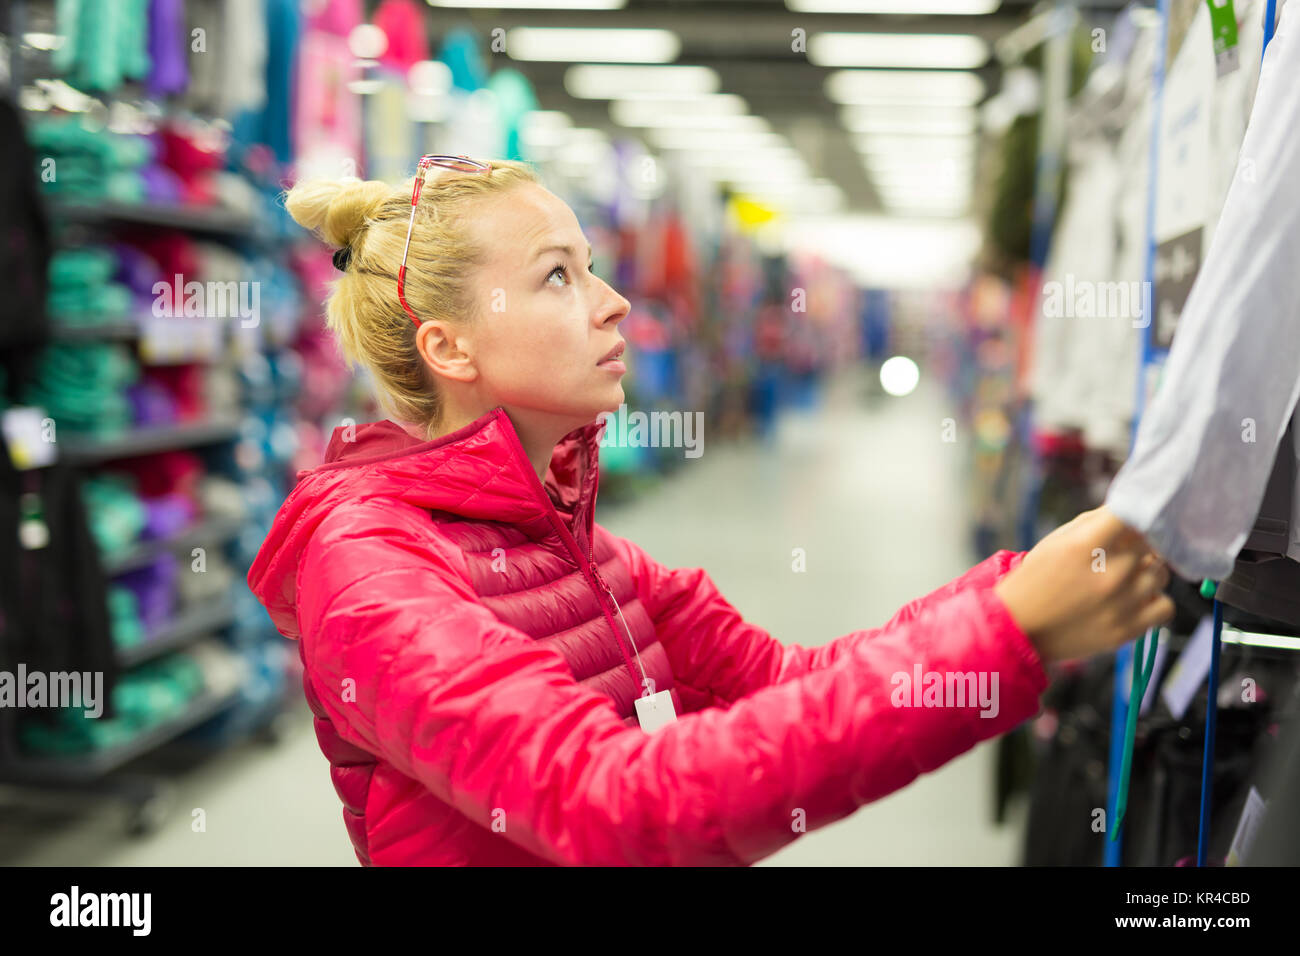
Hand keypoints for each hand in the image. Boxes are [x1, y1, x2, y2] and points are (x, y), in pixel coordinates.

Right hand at [993, 506, 1173, 663]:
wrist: (1021, 628)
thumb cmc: (1037, 579)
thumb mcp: (1057, 541)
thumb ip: (1095, 522)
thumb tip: (1131, 512)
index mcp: (1087, 544)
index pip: (1134, 512)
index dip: (1137, 510)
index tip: (1136, 514)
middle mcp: (1111, 572)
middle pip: (1152, 543)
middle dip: (1139, 543)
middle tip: (1123, 551)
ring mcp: (1124, 602)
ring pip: (1161, 573)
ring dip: (1147, 571)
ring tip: (1125, 579)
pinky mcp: (1130, 629)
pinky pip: (1166, 605)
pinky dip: (1154, 600)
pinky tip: (1134, 600)